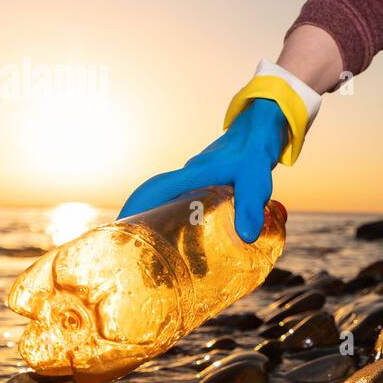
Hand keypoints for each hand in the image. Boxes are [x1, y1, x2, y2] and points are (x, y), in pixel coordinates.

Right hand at [119, 98, 287, 242]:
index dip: (134, 209)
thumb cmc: (255, 149)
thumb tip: (246, 236)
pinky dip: (182, 220)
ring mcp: (196, 180)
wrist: (263, 128)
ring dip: (161, 223)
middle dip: (141, 223)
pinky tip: (191, 241)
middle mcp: (189, 178)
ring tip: (159, 254)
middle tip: (134, 251)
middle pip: (154, 200)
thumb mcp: (255, 178)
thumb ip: (251, 205)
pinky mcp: (207, 184)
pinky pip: (187, 202)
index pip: (154, 190)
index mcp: (192, 175)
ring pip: (170, 202)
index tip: (119, 230)